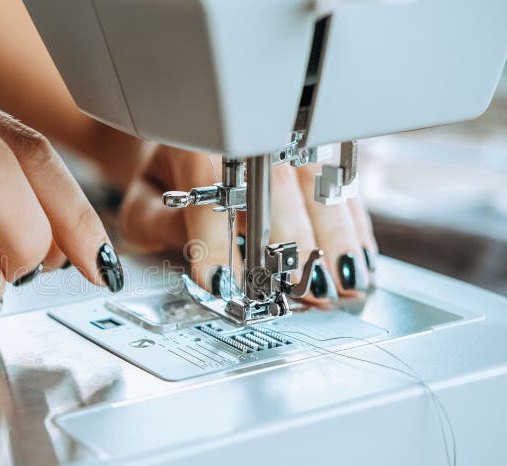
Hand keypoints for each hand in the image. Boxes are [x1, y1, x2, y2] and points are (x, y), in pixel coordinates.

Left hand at [119, 145, 377, 302]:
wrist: (187, 140)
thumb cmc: (166, 181)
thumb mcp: (146, 204)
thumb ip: (162, 229)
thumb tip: (202, 266)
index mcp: (190, 142)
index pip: (209, 192)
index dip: (217, 242)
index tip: (225, 284)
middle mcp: (244, 133)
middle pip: (276, 185)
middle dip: (292, 244)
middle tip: (303, 290)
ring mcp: (284, 137)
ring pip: (318, 184)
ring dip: (333, 239)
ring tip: (341, 283)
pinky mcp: (314, 151)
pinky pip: (342, 186)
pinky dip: (353, 227)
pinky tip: (360, 261)